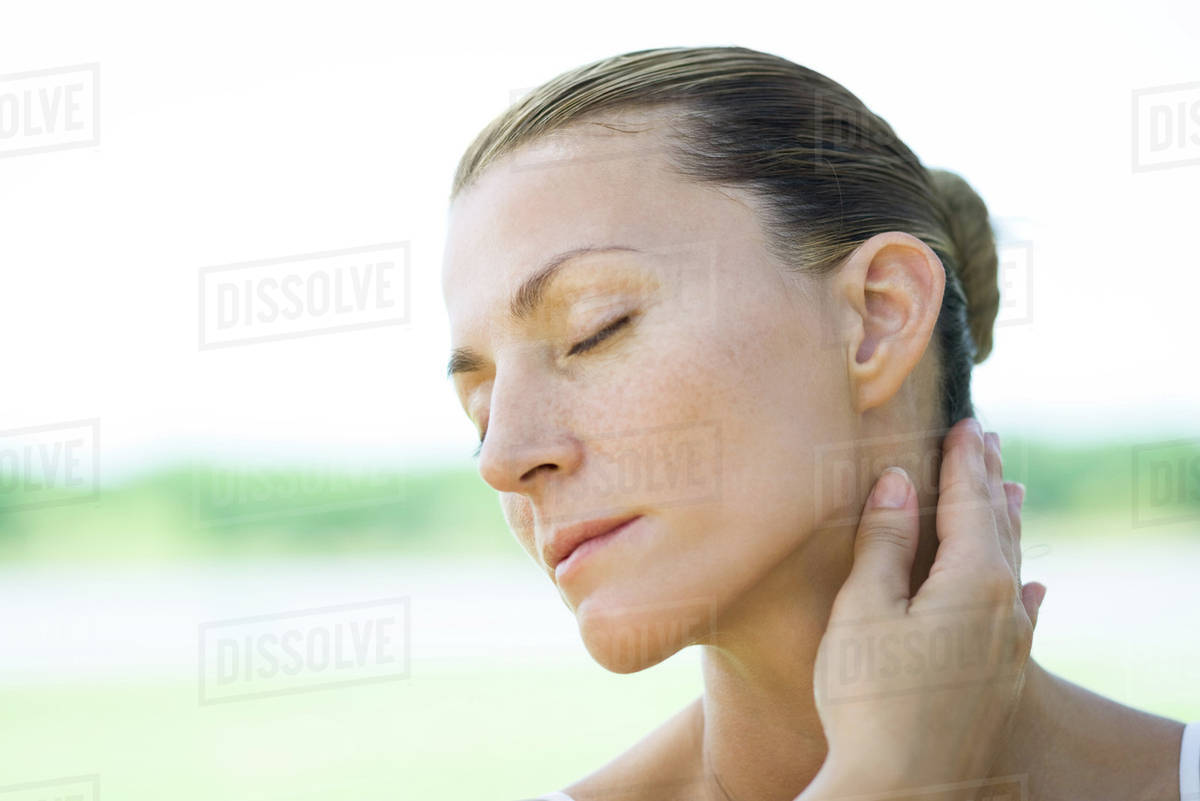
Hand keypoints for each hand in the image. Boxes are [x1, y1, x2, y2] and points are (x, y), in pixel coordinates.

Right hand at [799, 417, 1046, 797]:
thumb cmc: (868, 697)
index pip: (970, 501)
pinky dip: (1025, 588)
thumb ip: (886, 541)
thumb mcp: (864, 608)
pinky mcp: (1001, 681)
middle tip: (988, 440)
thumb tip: (899, 481)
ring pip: (1015, 567)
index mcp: (973, 581)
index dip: (963, 459)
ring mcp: (1009, 648)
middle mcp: (1006, 608)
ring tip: (1013, 491)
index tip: (965, 422)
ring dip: (1009, 524)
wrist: (899, 789)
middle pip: (999, 527)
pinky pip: (1024, 615)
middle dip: (990, 480)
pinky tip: (1036, 589)